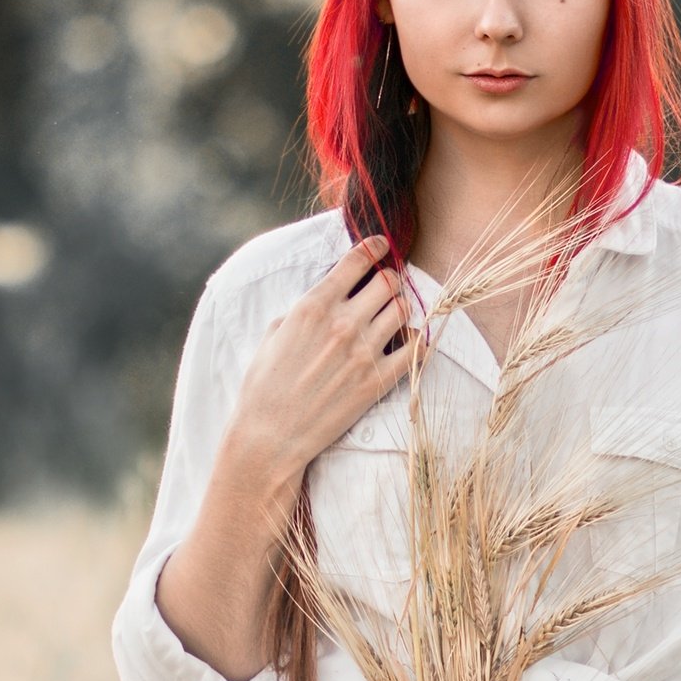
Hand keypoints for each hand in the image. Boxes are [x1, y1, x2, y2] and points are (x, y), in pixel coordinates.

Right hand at [228, 234, 413, 477]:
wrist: (270, 436)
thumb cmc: (263, 387)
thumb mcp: (273, 335)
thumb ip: (301, 311)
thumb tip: (324, 300)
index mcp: (313, 306)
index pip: (357, 261)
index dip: (374, 248)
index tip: (382, 245)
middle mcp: (343, 323)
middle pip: (388, 283)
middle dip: (390, 280)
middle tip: (387, 287)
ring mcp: (364, 352)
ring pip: (404, 310)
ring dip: (401, 308)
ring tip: (394, 314)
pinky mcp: (378, 381)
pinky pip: (416, 350)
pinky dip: (417, 341)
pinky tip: (410, 342)